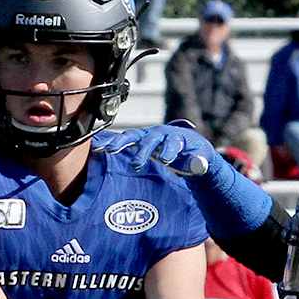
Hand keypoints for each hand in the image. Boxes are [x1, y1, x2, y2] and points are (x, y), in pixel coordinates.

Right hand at [99, 122, 218, 178]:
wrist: (185, 144)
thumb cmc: (192, 152)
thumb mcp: (199, 158)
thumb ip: (199, 162)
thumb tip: (200, 165)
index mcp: (176, 136)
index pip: (173, 142)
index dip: (170, 151)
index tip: (166, 161)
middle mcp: (160, 133)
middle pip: (150, 140)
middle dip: (143, 151)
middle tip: (137, 165)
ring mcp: (147, 135)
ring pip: (132, 136)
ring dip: (121, 142)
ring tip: (110, 150)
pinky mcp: (137, 140)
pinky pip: (122, 140)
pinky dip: (110, 143)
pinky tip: (98, 148)